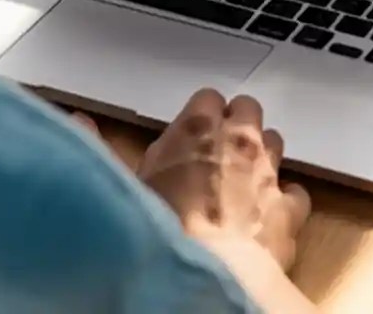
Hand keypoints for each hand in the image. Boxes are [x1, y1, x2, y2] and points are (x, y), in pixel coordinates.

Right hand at [71, 94, 315, 311]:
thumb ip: (99, 147)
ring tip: (240, 179)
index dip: (199, 115)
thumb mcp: (120, 183)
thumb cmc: (160, 230)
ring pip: (276, 142)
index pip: (208, 96)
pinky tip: (268, 214)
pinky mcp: (290, 208)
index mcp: (199, 128)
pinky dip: (284, 199)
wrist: (208, 275)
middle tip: (214, 151)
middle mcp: (240, 141)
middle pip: (248, 110)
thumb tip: (77, 121)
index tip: (188, 133)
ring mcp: (270, 173)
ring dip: (261, 155)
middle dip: (235, 125)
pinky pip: (295, 192)